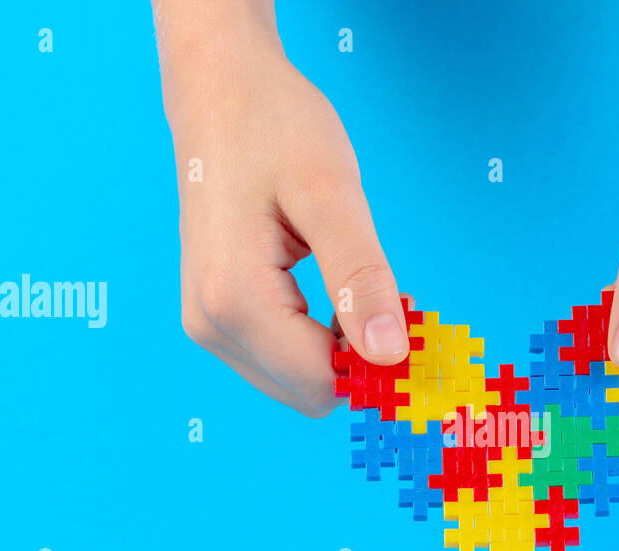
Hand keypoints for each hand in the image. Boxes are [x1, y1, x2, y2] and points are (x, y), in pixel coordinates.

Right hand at [153, 0, 407, 416]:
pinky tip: (336, 290)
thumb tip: (391, 355)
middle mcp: (210, 325)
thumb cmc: (273, 126)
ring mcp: (207, 324)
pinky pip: (282, 359)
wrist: (219, 89)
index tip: (411, 315)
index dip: (377, 365)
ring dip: (340, 348)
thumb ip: (361, 276)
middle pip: (309, 393)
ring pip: (297, 383)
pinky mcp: (216, 316)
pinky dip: (320, 338)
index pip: (322, 384)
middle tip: (390, 294)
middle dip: (359, 358)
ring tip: (358, 280)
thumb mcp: (332, 193)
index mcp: (234, 300)